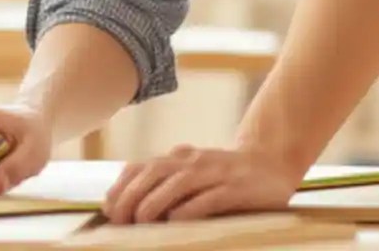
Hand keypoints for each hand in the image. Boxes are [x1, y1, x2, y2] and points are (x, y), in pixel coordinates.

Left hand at [102, 145, 301, 224]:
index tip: (107, 209)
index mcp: (178, 158)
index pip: (141, 167)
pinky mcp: (237, 188)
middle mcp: (194, 161)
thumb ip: (164, 186)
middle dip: (132, 195)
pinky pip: (211, 197)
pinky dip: (192, 208)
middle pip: (154, 172)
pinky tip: (176, 220)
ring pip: (180, 182)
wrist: (271, 161)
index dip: (121, 187)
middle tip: (119, 219)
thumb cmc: (223, 177)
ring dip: (156, 200)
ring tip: (141, 219)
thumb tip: (126, 209)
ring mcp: (216, 172)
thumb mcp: (191, 176)